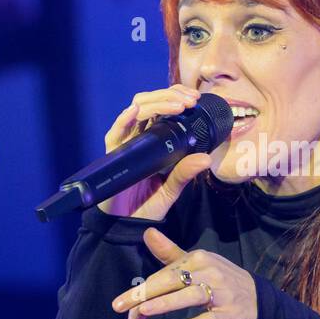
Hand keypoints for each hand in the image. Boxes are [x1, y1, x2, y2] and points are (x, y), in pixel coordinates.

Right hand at [98, 83, 212, 220]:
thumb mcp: (172, 188)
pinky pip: (116, 131)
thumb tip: (206, 159)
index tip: (195, 98)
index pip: (163, 107)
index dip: (177, 97)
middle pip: (150, 102)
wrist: (127, 223)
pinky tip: (136, 111)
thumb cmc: (148, 203)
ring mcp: (125, 141)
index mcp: (155, 138)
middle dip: (171, 96)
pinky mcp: (113, 153)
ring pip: (137, 108)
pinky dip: (125, 118)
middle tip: (190, 100)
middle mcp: (139, 135)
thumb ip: (185, 173)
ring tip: (177, 106)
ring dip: (157, 102)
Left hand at [111, 228, 258, 318]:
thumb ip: (170, 253)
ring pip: (189, 297)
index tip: (122, 305)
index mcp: (198, 259)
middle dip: (145, 294)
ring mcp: (220, 293)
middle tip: (120, 306)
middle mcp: (209, 272)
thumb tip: (147, 232)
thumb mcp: (198, 265)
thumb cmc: (222, 283)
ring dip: (165, 303)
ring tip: (143, 311)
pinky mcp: (228, 315)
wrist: (259, 302)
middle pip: (172, 281)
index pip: (164, 273)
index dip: (142, 289)